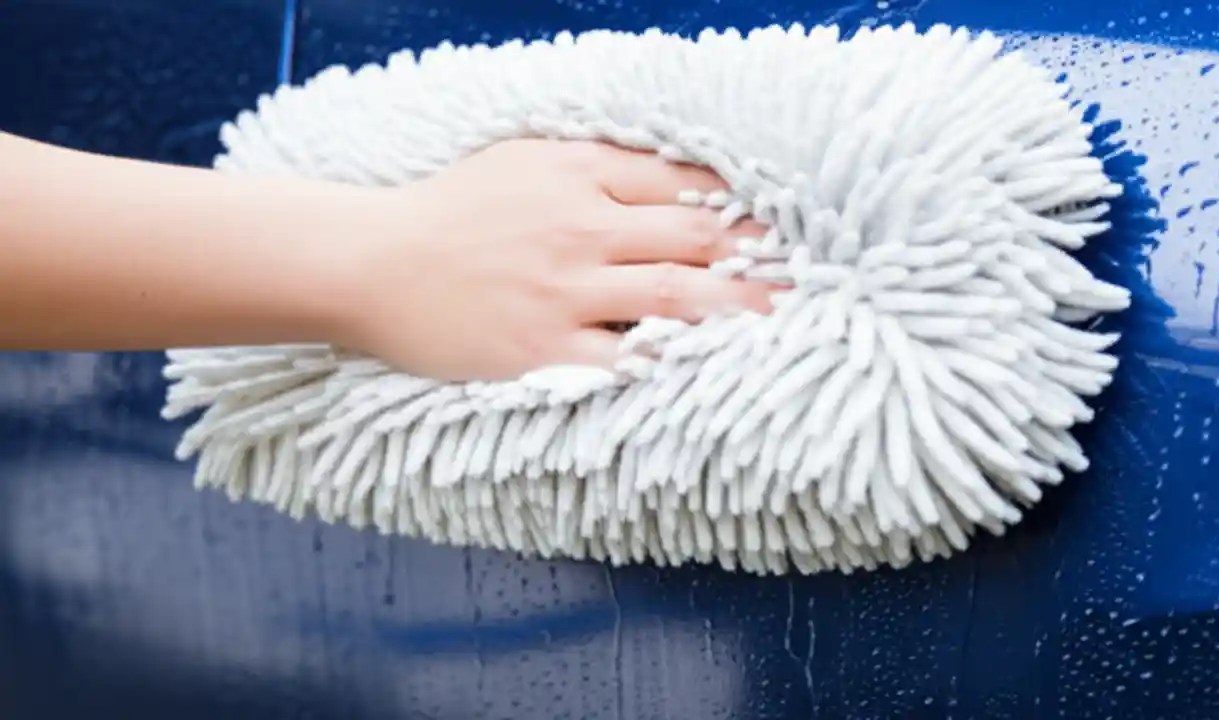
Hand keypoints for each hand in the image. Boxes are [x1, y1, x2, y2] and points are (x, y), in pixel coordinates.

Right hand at [336, 139, 774, 380]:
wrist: (371, 262)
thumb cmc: (450, 209)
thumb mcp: (522, 159)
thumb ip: (594, 162)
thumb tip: (669, 174)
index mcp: (579, 172)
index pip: (684, 183)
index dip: (743, 204)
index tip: (788, 225)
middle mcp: (581, 227)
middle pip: (694, 239)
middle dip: (760, 257)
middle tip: (814, 278)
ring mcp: (564, 291)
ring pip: (673, 298)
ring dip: (737, 310)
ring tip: (786, 324)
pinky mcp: (541, 347)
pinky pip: (621, 361)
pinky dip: (668, 367)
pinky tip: (710, 378)